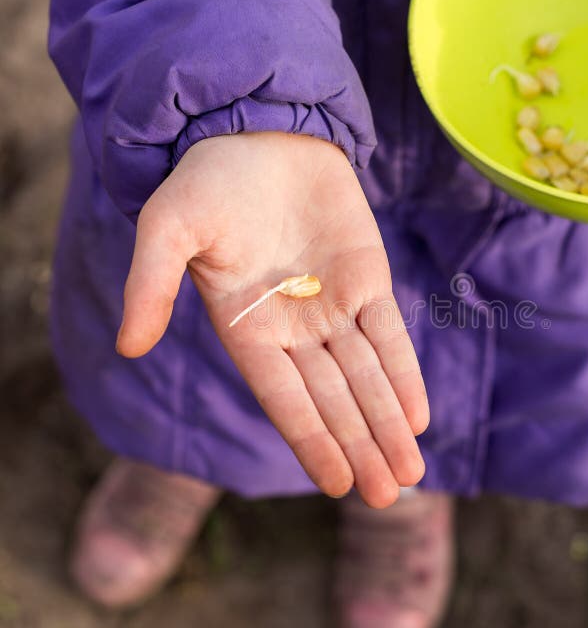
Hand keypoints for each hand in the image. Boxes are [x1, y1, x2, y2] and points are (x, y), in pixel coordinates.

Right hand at [116, 132, 428, 507]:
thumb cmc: (207, 181)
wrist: (259, 132)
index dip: (312, 440)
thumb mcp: (167, 227)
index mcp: (247, 330)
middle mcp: (293, 328)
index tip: (338, 485)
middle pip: (333, 400)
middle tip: (387, 496)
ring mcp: (333, 305)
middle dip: (360, 446)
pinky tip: (419, 415)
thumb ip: (150, 285)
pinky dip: (404, 372)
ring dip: (388, 422)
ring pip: (366, 376)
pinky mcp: (367, 278)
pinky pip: (389, 333)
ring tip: (408, 473)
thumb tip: (128, 346)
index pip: (285, 399)